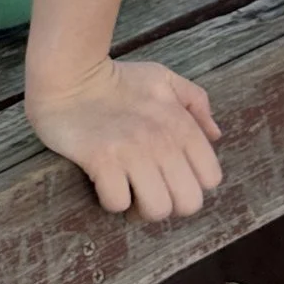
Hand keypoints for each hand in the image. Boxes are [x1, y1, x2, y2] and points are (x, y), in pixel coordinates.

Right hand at [28, 55, 221, 223]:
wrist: (69, 74)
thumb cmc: (117, 79)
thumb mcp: (163, 79)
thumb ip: (195, 101)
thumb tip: (215, 134)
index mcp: (181, 124)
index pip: (210, 179)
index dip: (191, 184)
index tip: (171, 178)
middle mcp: (162, 141)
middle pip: (188, 203)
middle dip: (170, 204)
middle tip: (149, 192)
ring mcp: (132, 152)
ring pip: (157, 209)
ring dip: (141, 209)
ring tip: (128, 192)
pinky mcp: (102, 160)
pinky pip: (118, 202)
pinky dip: (111, 200)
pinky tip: (105, 184)